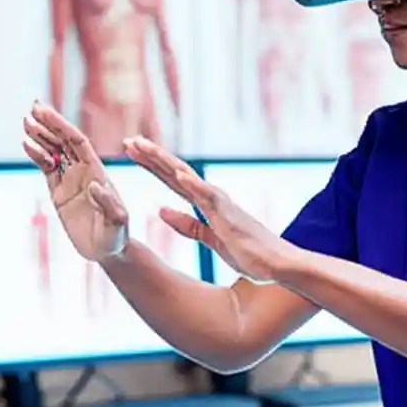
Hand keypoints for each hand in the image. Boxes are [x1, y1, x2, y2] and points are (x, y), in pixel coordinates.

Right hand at [22, 101, 128, 261]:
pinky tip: (27, 145)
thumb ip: (109, 204)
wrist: (107, 251)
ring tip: (26, 121)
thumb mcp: (117, 222)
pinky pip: (47, 168)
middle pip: (64, 141)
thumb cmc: (116, 236)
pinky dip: (37, 156)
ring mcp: (70, 180)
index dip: (62, 126)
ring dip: (40, 136)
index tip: (46, 113)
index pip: (77, 143)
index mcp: (97, 172)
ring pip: (54, 151)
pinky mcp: (59, 192)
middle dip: (49, 124)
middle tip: (32, 107)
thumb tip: (96, 185)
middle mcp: (83, 171)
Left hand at [123, 136, 294, 282]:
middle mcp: (212, 196)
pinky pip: (208, 196)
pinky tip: (176, 173)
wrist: (279, 266)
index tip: (132, 152)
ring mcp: (221, 203)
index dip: (152, 165)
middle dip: (151, 156)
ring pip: (186, 176)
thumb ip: (187, 225)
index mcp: (206, 203)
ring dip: (164, 161)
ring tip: (143, 146)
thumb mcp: (210, 239)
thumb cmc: (249, 253)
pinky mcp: (229, 215)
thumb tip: (161, 210)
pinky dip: (192, 183)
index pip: (173, 179)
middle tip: (128, 140)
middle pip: (175, 171)